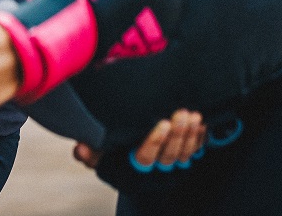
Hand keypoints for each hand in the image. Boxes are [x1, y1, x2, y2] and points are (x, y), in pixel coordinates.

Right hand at [72, 109, 205, 170]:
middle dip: (178, 134)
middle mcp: (156, 167)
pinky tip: (202, 123)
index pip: (146, 156)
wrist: (133, 159)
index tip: (161, 123)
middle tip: (182, 113)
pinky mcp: (185, 156)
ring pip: (185, 152)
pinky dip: (200, 137)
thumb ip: (91, 152)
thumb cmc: (114, 152)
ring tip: (193, 114)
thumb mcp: (100, 153)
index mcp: (134, 164)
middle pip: (170, 154)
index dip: (155, 141)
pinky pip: (197, 150)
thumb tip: (80, 148)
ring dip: (190, 134)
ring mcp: (173, 163)